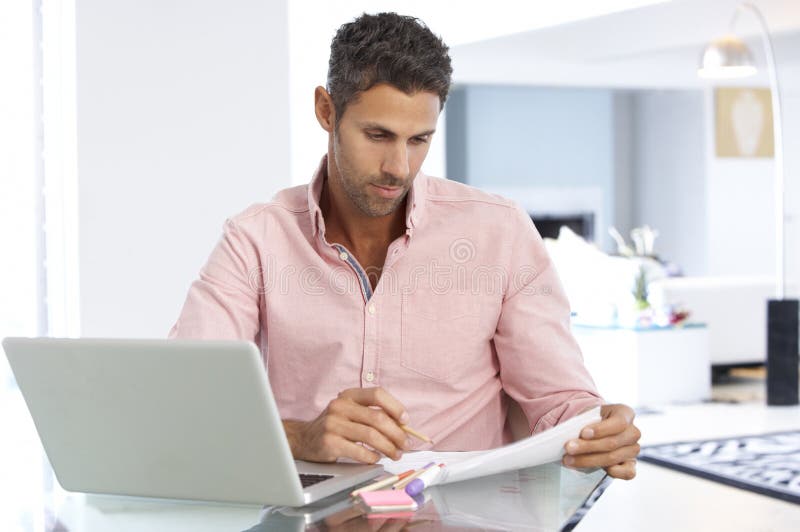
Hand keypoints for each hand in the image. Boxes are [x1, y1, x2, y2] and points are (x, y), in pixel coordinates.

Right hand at [283, 387, 409, 463]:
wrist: (304, 439)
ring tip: (395, 454)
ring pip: (370, 435)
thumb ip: (374, 415)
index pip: (377, 394)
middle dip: (396, 434)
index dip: (395, 407)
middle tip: (405, 445)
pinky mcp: (329, 442)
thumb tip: (403, 427)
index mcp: (349, 396)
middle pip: (377, 418)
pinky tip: (376, 458)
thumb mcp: (351, 413)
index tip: (406, 421)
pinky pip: (359, 451)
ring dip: (388, 447)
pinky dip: (372, 456)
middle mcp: (340, 406)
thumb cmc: (335, 426)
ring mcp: (333, 424)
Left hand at [562, 403, 640, 479]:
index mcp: (625, 413)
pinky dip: (614, 473)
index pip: (618, 422)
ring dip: (588, 460)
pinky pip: (628, 472)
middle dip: (587, 447)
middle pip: (612, 443)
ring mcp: (633, 449)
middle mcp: (633, 432)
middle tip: (568, 448)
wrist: (595, 431)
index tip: (583, 434)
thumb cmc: (591, 421)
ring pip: (613, 458)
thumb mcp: (588, 415)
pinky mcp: (631, 465)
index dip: (600, 430)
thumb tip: (569, 434)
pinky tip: (597, 470)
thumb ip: (584, 423)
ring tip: (569, 459)